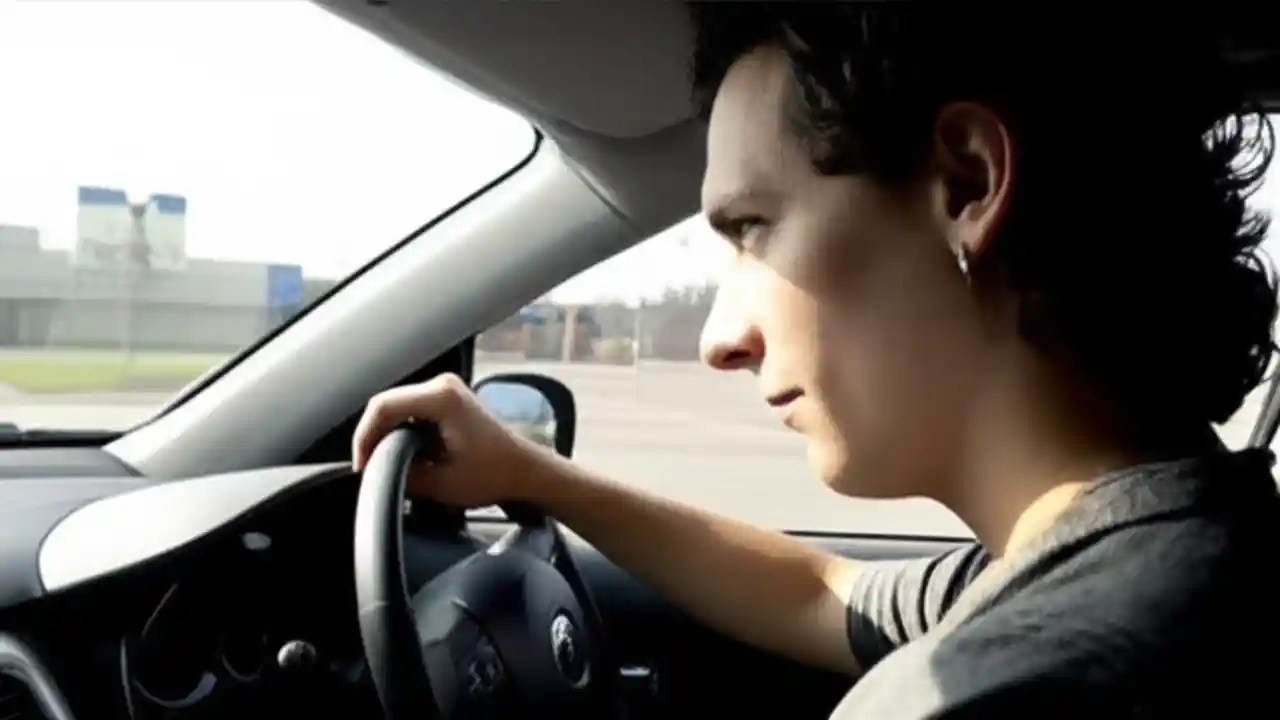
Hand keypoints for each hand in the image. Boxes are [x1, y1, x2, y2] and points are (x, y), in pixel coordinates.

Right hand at [351, 373, 545, 507]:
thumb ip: (402, 475)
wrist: (525, 469)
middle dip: (371, 436)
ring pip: (395, 406)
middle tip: (367, 467)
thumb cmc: (495, 474)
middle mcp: (443, 385)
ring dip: (385, 433)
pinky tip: (400, 453)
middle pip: (386, 403)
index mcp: (442, 398)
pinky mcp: (446, 399)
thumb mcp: (441, 484)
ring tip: (382, 463)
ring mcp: (445, 389)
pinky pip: (409, 408)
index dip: (364, 437)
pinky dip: (399, 429)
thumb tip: (376, 471)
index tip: (362, 465)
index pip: (383, 407)